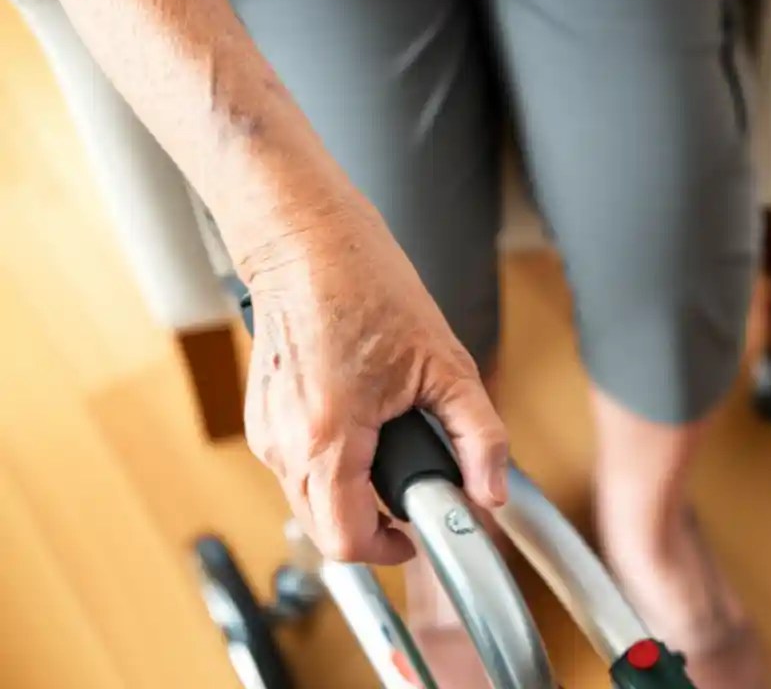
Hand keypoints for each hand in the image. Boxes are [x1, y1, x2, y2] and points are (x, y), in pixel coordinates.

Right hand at [242, 203, 507, 564]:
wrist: (307, 241)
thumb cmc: (367, 287)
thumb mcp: (446, 364)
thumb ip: (479, 436)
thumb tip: (490, 491)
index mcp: (327, 437)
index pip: (347, 540)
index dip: (391, 549)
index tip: (417, 532)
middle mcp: (284, 442)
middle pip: (324, 530)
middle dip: (373, 525)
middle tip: (413, 494)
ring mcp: (265, 431)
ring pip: (307, 501)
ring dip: (351, 496)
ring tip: (390, 453)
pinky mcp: (261, 417)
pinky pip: (295, 469)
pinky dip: (329, 468)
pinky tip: (361, 432)